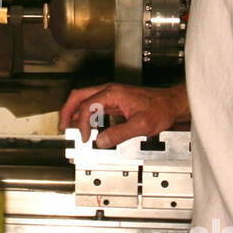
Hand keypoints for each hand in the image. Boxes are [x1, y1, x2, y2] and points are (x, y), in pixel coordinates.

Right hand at [58, 83, 183, 147]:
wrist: (171, 104)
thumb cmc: (161, 109)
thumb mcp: (141, 125)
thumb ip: (119, 133)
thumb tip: (101, 141)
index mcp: (113, 93)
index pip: (87, 107)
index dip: (81, 123)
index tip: (85, 137)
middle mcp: (109, 91)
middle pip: (78, 96)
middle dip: (67, 111)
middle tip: (61, 126)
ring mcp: (111, 94)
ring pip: (83, 98)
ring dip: (74, 111)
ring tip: (67, 126)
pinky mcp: (114, 100)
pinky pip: (92, 104)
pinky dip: (83, 113)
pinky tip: (84, 124)